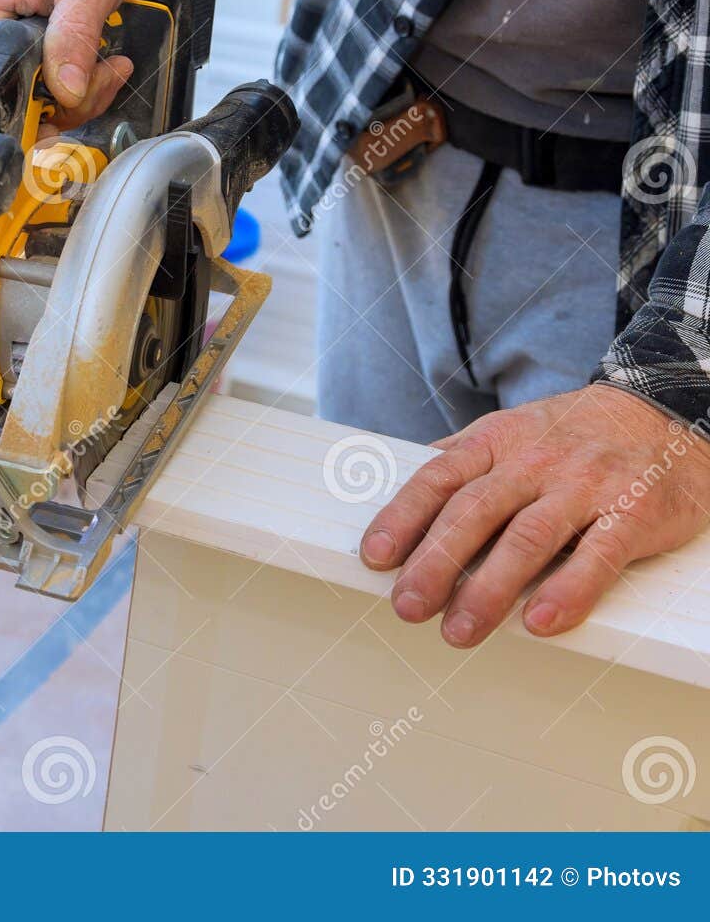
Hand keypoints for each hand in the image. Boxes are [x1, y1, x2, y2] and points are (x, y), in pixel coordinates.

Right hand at [0, 0, 139, 131]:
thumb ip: (74, 39)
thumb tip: (66, 93)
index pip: (3, 93)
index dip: (48, 101)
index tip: (89, 84)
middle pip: (18, 103)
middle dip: (72, 98)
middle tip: (108, 70)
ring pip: (34, 100)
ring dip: (80, 92)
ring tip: (109, 62)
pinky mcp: (13, 48)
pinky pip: (41, 84)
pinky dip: (75, 82)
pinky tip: (98, 62)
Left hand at [359, 384, 709, 646]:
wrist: (666, 412)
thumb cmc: (575, 433)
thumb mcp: (510, 430)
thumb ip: (460, 458)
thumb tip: (399, 479)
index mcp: (497, 442)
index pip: (438, 479)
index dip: (403, 518)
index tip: (375, 556)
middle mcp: (536, 462)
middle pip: (475, 512)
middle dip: (436, 562)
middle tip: (408, 606)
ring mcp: (585, 486)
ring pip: (528, 538)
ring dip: (490, 588)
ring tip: (461, 629)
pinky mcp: (633, 512)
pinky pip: (598, 554)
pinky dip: (569, 590)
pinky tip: (541, 621)